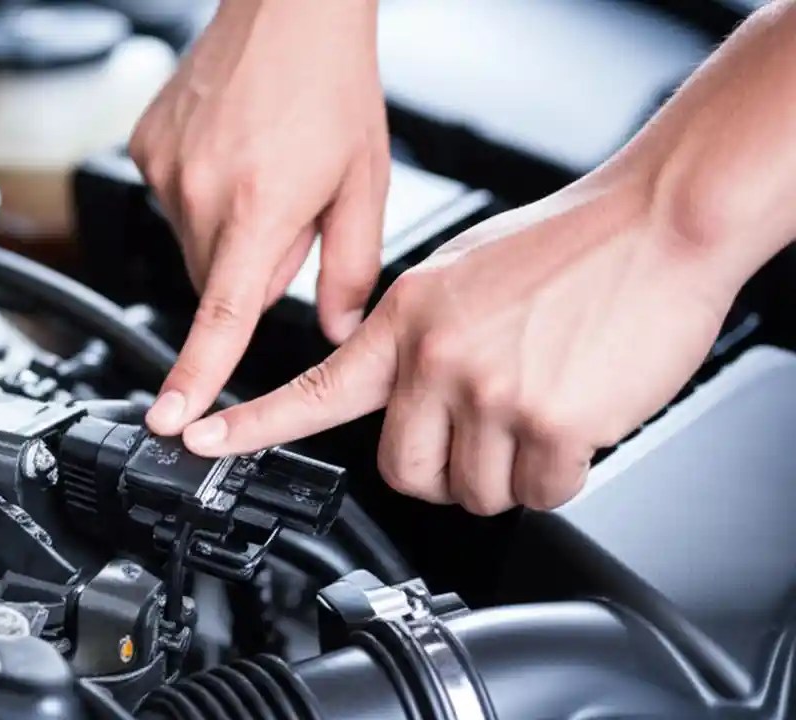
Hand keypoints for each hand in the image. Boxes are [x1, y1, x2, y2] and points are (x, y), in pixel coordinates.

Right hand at [132, 0, 389, 435]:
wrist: (285, 8)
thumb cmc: (330, 84)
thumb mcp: (364, 182)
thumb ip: (350, 268)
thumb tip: (336, 327)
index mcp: (261, 208)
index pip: (223, 315)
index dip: (196, 375)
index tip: (169, 419)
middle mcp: (201, 192)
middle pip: (217, 283)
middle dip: (252, 268)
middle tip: (288, 209)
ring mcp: (164, 169)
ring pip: (193, 244)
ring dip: (227, 231)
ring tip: (260, 171)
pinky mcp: (144, 148)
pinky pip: (172, 203)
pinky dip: (202, 195)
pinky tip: (231, 154)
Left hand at [178, 172, 738, 513]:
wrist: (657, 221)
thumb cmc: (569, 245)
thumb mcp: (458, 274)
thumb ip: (413, 333)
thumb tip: (393, 384)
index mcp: (403, 320)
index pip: (313, 388)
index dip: (251, 425)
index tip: (199, 441)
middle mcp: (434, 359)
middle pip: (403, 474)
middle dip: (441, 473)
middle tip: (480, 437)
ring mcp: (488, 392)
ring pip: (476, 492)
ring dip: (509, 472)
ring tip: (540, 406)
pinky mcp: (549, 422)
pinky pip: (540, 492)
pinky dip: (559, 473)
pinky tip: (574, 421)